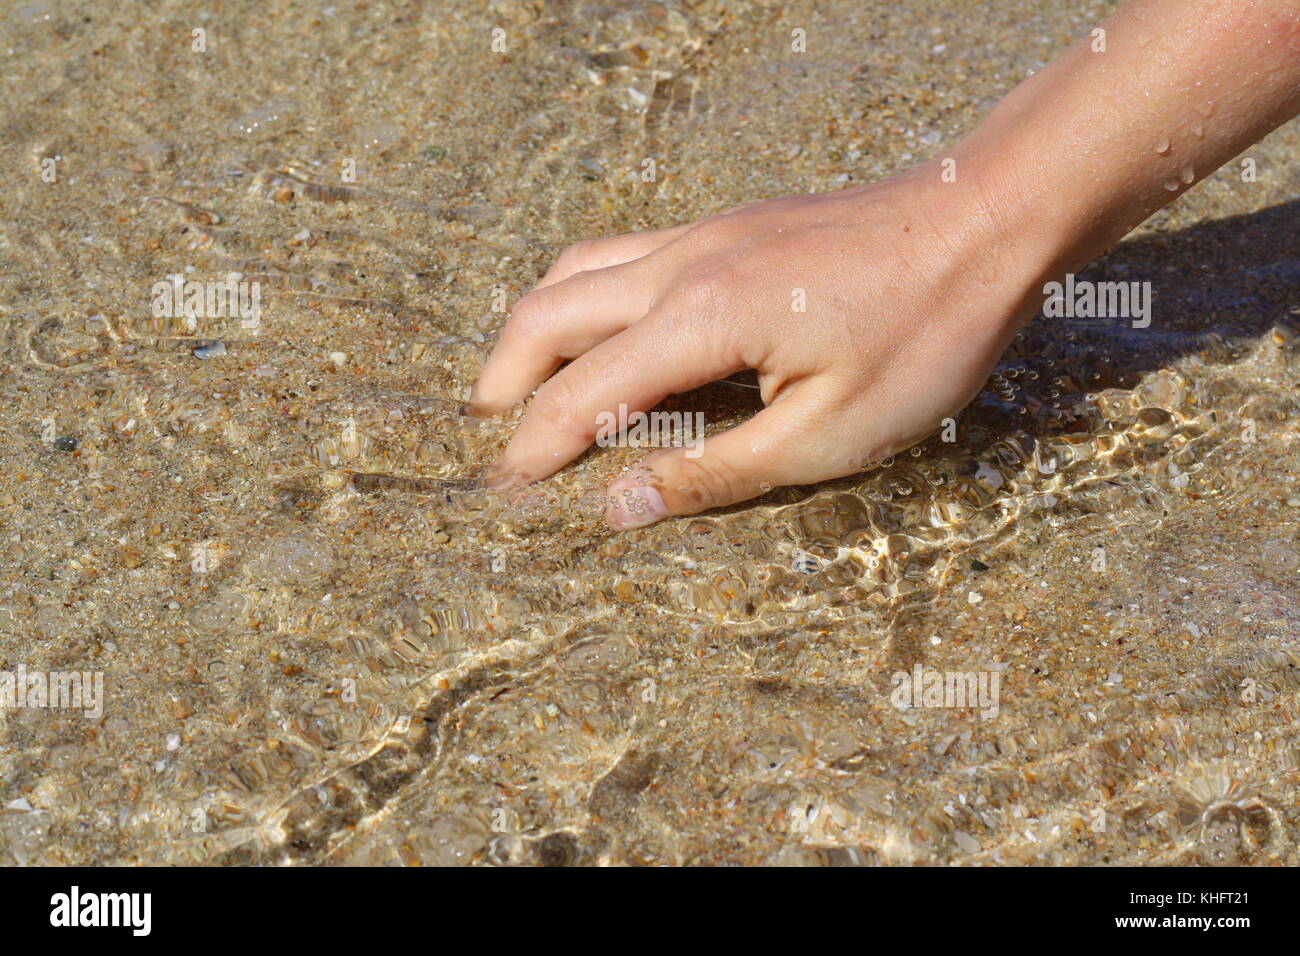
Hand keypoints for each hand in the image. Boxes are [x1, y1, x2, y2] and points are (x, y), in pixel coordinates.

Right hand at [469, 160, 1047, 528]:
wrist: (986, 221)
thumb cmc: (924, 334)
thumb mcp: (828, 433)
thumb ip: (714, 471)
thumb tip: (619, 508)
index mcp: (701, 318)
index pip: (582, 391)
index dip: (534, 447)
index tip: (500, 492)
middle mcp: (683, 262)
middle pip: (548, 312)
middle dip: (504, 379)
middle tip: (490, 439)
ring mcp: (703, 233)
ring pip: (577, 269)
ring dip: (537, 330)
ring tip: (524, 386)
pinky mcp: (728, 226)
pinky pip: (621, 253)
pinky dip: (583, 297)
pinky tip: (603, 333)